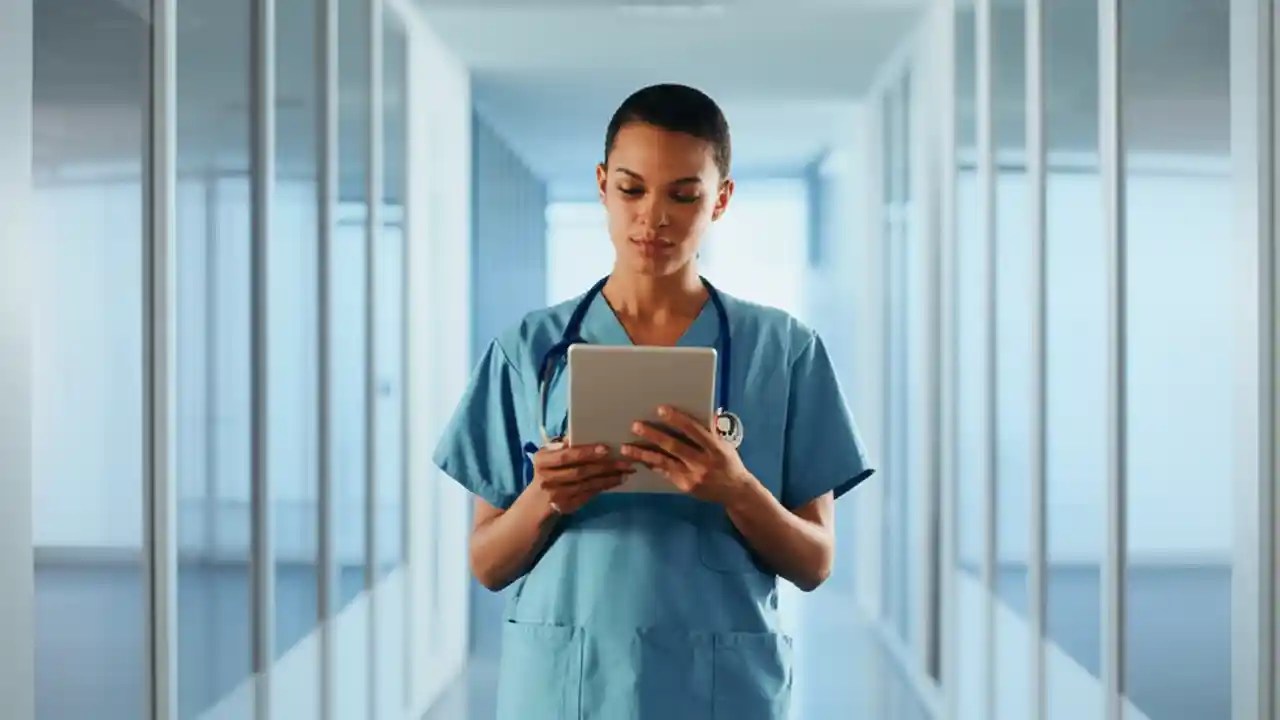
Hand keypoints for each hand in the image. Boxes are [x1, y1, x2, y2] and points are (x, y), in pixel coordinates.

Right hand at [530, 439, 635, 516]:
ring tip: (626, 470)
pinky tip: (617, 480)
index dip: (586, 453)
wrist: (540, 498)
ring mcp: (556, 496)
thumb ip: (565, 444)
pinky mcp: (566, 506)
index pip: (566, 456)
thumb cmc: (550, 468)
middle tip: (625, 460)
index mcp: (542, 461)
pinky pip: (589, 495)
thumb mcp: (551, 453)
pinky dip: (605, 486)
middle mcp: (547, 479)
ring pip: (587, 485)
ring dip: (609, 477)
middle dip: (604, 466)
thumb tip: (583, 431)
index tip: (606, 449)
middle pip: (579, 472)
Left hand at [621, 405, 754, 505]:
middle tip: (635, 426)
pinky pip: (665, 472)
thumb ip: (713, 430)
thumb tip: (709, 410)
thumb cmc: (729, 462)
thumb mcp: (726, 444)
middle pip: (674, 446)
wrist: (735, 491)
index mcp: (715, 447)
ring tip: (626, 448)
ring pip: (664, 462)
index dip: (677, 420)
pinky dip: (652, 464)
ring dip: (644, 454)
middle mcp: (703, 462)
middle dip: (653, 435)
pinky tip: (639, 459)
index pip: (694, 431)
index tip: (661, 410)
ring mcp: (693, 476)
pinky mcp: (685, 486)